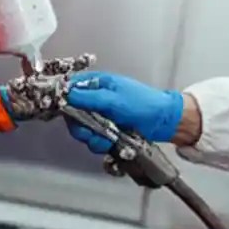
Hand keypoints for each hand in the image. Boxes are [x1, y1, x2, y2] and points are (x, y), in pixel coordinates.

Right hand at [64, 71, 184, 152]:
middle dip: (82, 127)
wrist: (164, 121)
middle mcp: (94, 99)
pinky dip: (101, 145)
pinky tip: (113, 144)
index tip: (71, 114)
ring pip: (82, 131)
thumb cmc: (143, 104)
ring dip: (94, 138)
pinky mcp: (106, 131)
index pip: (68, 91)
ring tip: (110, 138)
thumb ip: (88, 98)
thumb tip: (65, 96)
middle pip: (72, 115)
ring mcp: (100, 116)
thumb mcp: (114, 99)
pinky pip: (93, 140)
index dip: (65, 103)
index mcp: (95, 84)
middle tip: (95, 130)